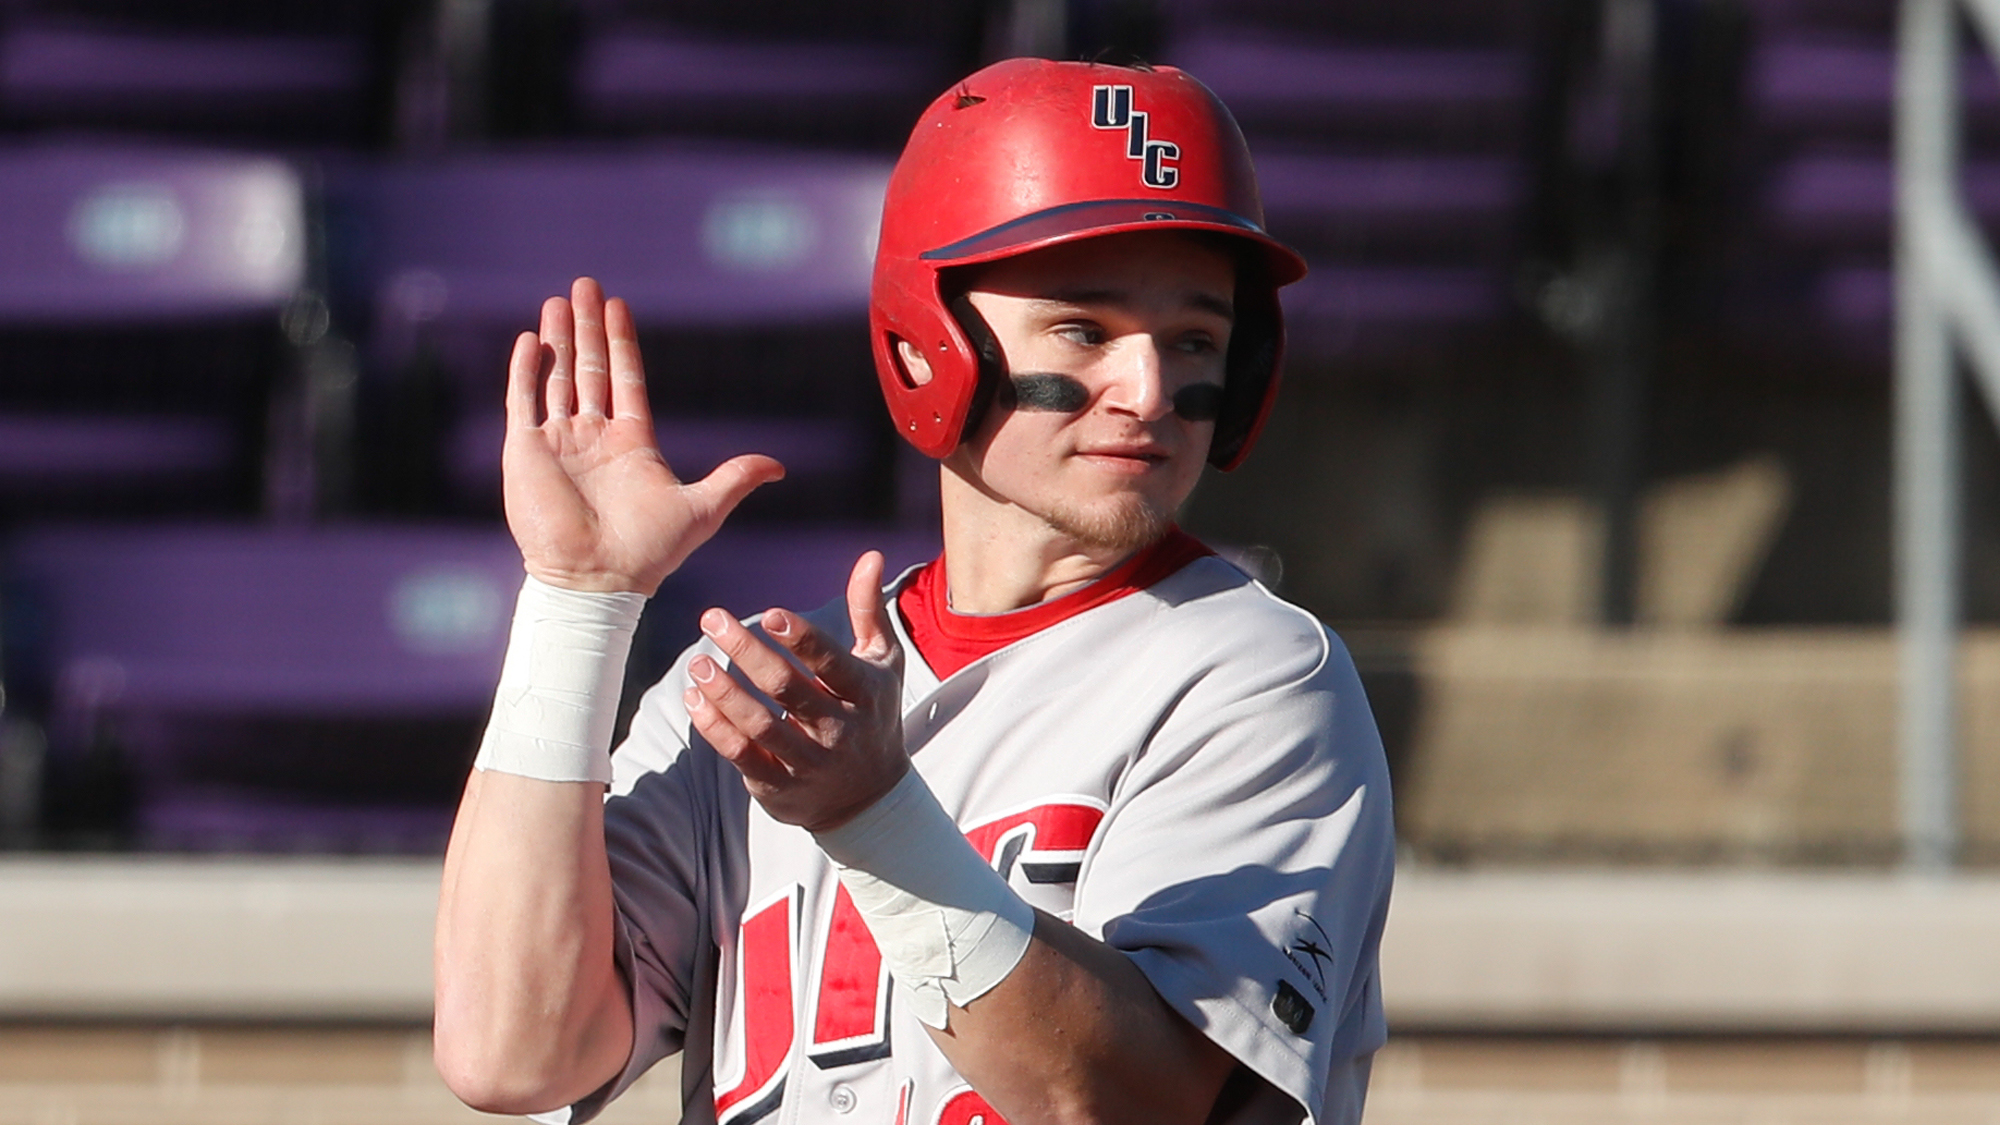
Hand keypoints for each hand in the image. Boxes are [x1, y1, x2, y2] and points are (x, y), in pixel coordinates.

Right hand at [503, 277, 784, 593]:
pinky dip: (525, 371)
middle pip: (590, 369)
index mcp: (631, 443)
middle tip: (584, 285)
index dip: (622, 342)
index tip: (619, 306)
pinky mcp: (525, 454)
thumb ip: (735, 479)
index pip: (625, 379)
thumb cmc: (650, 552)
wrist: (597, 579)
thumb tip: (778, 466)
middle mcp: (592, 438)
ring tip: (557, 300)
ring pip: (556, 378)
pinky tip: (529, 340)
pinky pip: (523, 402)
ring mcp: (557, 443)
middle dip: (587, 327)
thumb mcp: (702, 509)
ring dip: (556, 339)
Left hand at [685, 552, 908, 831]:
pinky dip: (714, 728)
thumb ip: (867, 610)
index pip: (831, 662)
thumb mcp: (882, 663)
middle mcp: (838, 729)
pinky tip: (694, 699)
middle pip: (787, 689)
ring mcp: (808, 762)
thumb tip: (870, 555)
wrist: (871, 798)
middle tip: (712, 618)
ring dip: (724, 692)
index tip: (768, 613)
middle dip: (747, 651)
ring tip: (698, 662)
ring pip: (759, 725)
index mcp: (864, 693)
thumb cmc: (872, 713)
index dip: (800, 638)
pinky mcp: (779, 787)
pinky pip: (741, 756)